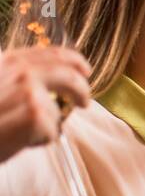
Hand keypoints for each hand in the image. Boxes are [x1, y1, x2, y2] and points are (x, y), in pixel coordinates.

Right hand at [0, 46, 91, 163]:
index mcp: (6, 61)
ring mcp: (29, 91)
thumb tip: (47, 80)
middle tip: (84, 102)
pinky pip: (52, 132)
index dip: (74, 61)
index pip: (52, 53)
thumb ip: (12, 78)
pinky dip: (39, 141)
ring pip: (57, 110)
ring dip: (45, 126)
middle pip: (69, 75)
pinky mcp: (34, 114)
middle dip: (82, 89)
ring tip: (22, 134)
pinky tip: (19, 142)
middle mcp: (19, 71)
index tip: (84, 70)